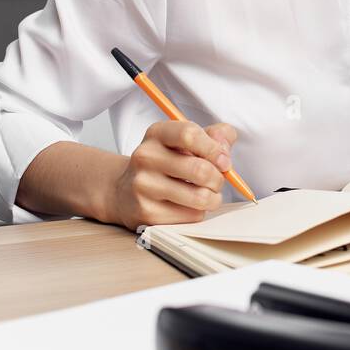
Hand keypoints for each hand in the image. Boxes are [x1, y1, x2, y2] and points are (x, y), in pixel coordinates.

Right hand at [107, 120, 237, 230]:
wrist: (125, 191)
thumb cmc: (166, 163)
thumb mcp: (185, 141)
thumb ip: (214, 136)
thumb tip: (225, 148)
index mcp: (157, 134)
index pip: (190, 134)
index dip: (214, 149)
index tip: (224, 160)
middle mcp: (145, 157)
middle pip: (199, 169)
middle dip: (218, 178)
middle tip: (217, 181)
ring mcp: (143, 186)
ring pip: (199, 196)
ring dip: (213, 198)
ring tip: (208, 195)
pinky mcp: (147, 213)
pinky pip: (191, 216)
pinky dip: (199, 212)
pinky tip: (191, 206)